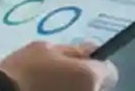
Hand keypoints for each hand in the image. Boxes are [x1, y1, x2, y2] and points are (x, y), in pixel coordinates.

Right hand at [0, 42, 118, 90]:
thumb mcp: (45, 48)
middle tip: (60, 74)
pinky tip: (44, 90)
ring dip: (71, 88)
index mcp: (90, 76)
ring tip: (48, 84)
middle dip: (84, 80)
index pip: (110, 71)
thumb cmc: (24, 70)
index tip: (79, 64)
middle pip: (97, 86)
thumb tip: (91, 50)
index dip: (96, 65)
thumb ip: (73, 50)